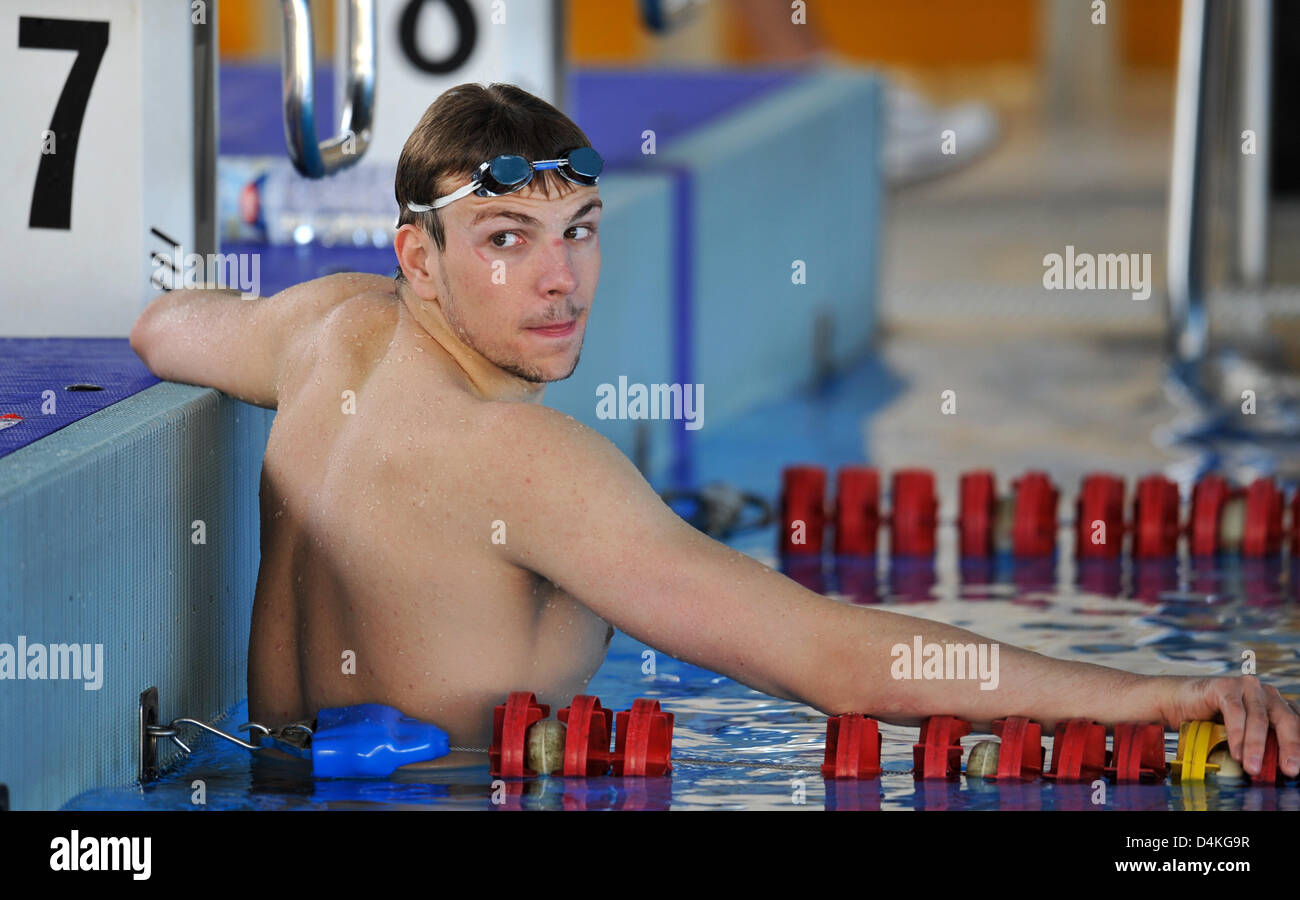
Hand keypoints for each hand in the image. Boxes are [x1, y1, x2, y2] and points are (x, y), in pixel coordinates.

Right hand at [1159, 675, 1299, 777]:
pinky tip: (1236, 752)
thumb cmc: (1211, 720)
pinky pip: (1235, 712)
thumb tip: (1278, 770)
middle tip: (1290, 769)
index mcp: (1276, 704)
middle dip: (1290, 746)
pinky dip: (1237, 735)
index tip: (1296, 767)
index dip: (1298, 745)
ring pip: (1259, 718)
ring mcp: (1246, 687)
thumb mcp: (1244, 736)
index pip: (1296, 723)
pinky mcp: (1225, 686)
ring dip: (1257, 747)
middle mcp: (1265, 693)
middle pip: (1285, 720)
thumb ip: (1262, 745)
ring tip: (1253, 767)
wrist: (1176, 702)